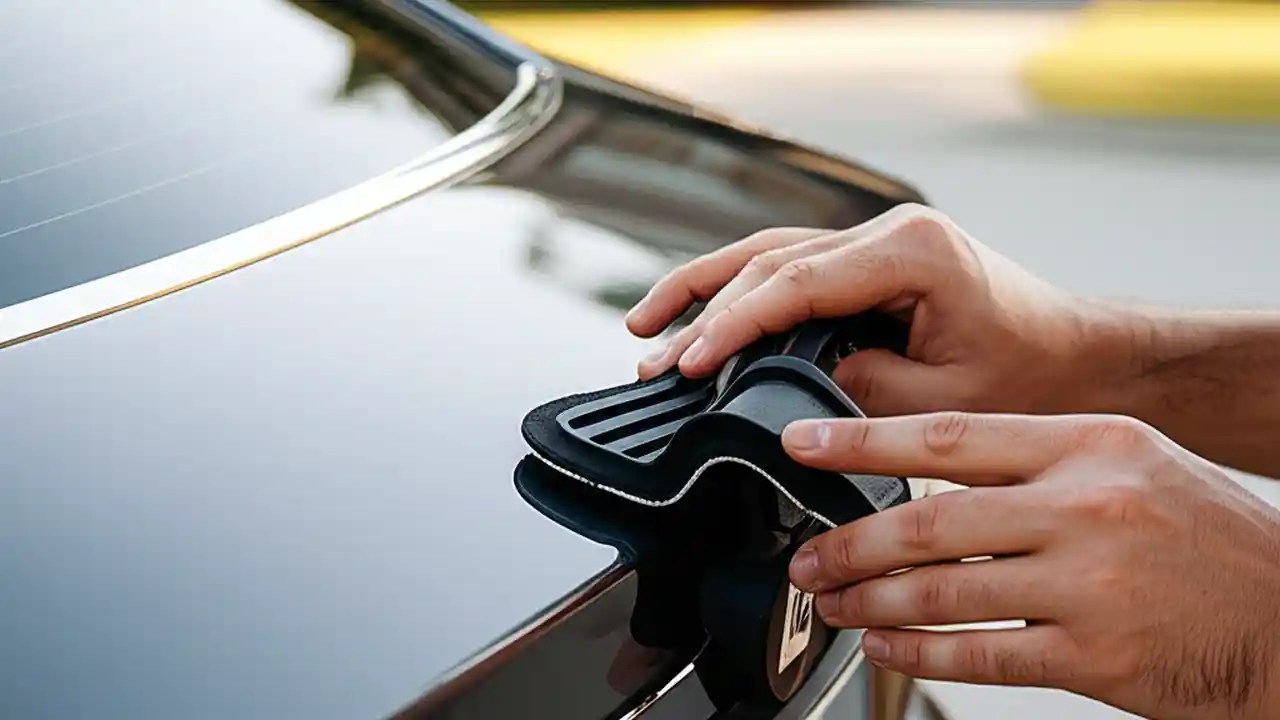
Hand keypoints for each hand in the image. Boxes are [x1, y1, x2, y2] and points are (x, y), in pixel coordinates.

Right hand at [625, 204, 1138, 416]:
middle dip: (702, 308)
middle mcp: (888, 232)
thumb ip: (859, 388)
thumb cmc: (1032, 376)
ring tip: (646, 327)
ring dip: (704, 288)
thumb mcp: (944, 400)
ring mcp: (876, 242)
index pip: (797, 281)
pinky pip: (788, 268)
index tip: (689, 362)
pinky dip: (740, 292)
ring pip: (767, 253)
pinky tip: (702, 313)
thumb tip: (787, 389)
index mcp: (913, 250)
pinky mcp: (867, 264)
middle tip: (653, 360)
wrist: (1079, 358)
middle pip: (769, 258)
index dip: (733, 323)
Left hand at [781, 412, 1279, 719]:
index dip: (863, 441)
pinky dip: (920, 655)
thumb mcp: (1129, 463)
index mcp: (1090, 444)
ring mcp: (1091, 585)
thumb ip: (1036, 462)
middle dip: (850, 543)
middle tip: (807, 556)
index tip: (803, 446)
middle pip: (931, 522)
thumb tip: (930, 471)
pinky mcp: (1095, 656)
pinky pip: (982, 656)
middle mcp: (1087, 507)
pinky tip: (886, 648)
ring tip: (833, 603)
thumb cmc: (1204, 535)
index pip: (950, 436)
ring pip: (943, 593)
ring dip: (872, 603)